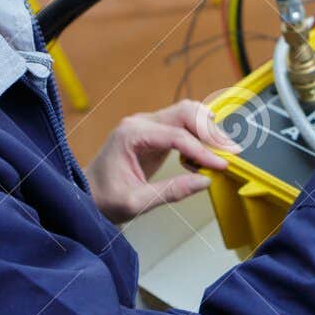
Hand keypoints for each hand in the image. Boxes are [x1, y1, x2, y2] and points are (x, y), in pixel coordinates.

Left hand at [87, 100, 240, 223]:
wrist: (84, 195)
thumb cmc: (103, 199)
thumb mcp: (136, 203)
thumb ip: (171, 191)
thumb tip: (205, 181)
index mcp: (131, 135)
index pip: (176, 135)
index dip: (202, 150)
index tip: (222, 165)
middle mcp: (139, 122)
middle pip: (184, 112)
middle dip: (210, 131)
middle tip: (230, 152)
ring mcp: (146, 124)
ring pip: (186, 113)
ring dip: (206, 130)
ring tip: (219, 154)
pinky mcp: (153, 132)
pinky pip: (182, 124)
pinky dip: (198, 135)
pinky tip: (201, 157)